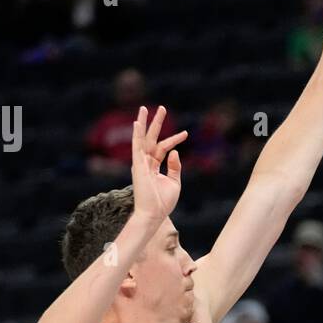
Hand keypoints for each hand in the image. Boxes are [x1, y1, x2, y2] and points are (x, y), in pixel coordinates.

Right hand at [131, 105, 186, 224]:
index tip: (186, 133)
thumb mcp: (174, 182)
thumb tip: (175, 151)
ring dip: (143, 123)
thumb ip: (175, 167)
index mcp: (153, 166)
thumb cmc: (163, 202)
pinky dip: (136, 135)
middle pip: (151, 138)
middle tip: (161, 108)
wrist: (154, 214)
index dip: (174, 139)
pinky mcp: (138, 166)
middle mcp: (145, 162)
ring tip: (144, 108)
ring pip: (142, 139)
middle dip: (156, 123)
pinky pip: (137, 147)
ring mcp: (141, 163)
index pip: (164, 148)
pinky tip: (137, 123)